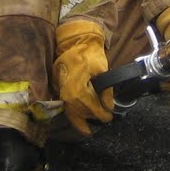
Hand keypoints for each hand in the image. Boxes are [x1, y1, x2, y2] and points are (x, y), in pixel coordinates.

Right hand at [53, 20, 112, 135]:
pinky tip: (79, 121)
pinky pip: (66, 106)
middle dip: (92, 118)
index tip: (110, 117)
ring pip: (71, 113)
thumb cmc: (90, 54)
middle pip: (81, 113)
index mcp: (78, 89)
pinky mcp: (59, 89)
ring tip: (89, 128)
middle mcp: (67, 94)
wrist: (75, 42)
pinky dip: (73, 115)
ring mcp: (61, 92)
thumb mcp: (102, 70)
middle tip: (103, 121)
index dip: (102, 115)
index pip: (91, 108)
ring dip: (81, 120)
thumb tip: (109, 106)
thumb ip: (106, 90)